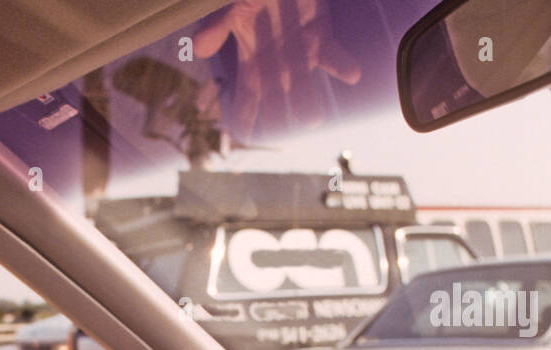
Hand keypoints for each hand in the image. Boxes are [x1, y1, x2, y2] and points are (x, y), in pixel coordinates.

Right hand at [193, 0, 361, 136]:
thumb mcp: (231, 9)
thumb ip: (216, 28)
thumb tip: (197, 49)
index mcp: (252, 68)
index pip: (246, 104)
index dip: (245, 122)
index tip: (244, 136)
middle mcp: (276, 69)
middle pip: (275, 102)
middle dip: (278, 117)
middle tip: (280, 130)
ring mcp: (300, 57)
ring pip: (305, 87)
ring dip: (308, 103)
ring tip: (311, 120)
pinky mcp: (321, 40)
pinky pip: (334, 58)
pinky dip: (343, 67)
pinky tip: (352, 76)